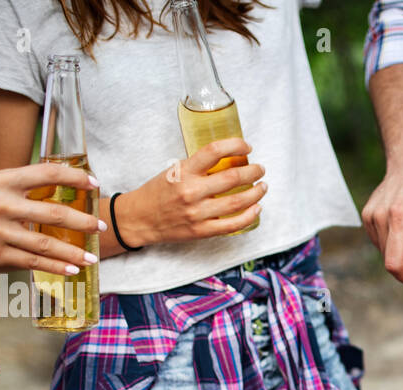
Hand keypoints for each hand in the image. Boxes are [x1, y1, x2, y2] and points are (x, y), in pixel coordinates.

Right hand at [0, 163, 104, 274]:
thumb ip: (15, 189)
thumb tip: (50, 192)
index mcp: (0, 180)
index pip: (46, 173)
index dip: (74, 178)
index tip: (94, 184)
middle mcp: (1, 203)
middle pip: (54, 213)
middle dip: (83, 221)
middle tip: (101, 226)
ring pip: (46, 243)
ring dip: (73, 252)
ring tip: (91, 257)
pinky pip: (32, 262)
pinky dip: (55, 267)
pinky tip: (70, 270)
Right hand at [117, 138, 265, 245]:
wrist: (140, 218)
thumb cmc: (158, 192)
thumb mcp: (174, 171)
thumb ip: (198, 167)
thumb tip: (229, 159)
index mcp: (183, 171)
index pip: (214, 151)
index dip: (236, 145)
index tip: (247, 147)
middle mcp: (191, 191)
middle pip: (232, 177)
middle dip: (253, 171)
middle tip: (260, 169)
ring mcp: (197, 213)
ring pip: (237, 202)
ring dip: (256, 193)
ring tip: (263, 187)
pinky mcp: (201, 231)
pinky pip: (232, 224)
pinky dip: (249, 216)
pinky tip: (257, 208)